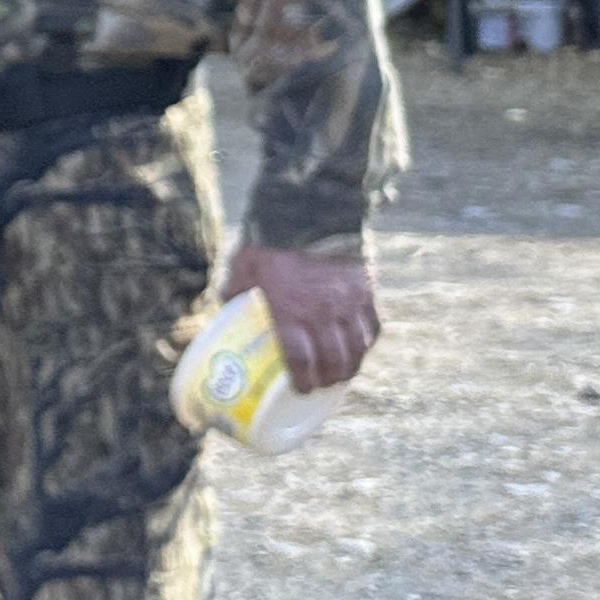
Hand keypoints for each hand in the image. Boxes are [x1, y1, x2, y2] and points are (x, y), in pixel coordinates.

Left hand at [221, 243, 379, 388]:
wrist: (310, 209)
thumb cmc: (271, 239)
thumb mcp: (245, 264)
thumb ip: (236, 287)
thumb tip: (226, 304)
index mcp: (290, 310)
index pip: (300, 359)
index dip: (303, 380)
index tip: (301, 389)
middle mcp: (323, 312)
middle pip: (334, 361)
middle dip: (329, 380)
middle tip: (321, 386)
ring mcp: (349, 303)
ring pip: (358, 348)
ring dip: (351, 366)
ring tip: (342, 374)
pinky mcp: (367, 292)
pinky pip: (373, 326)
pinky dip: (367, 341)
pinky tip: (360, 347)